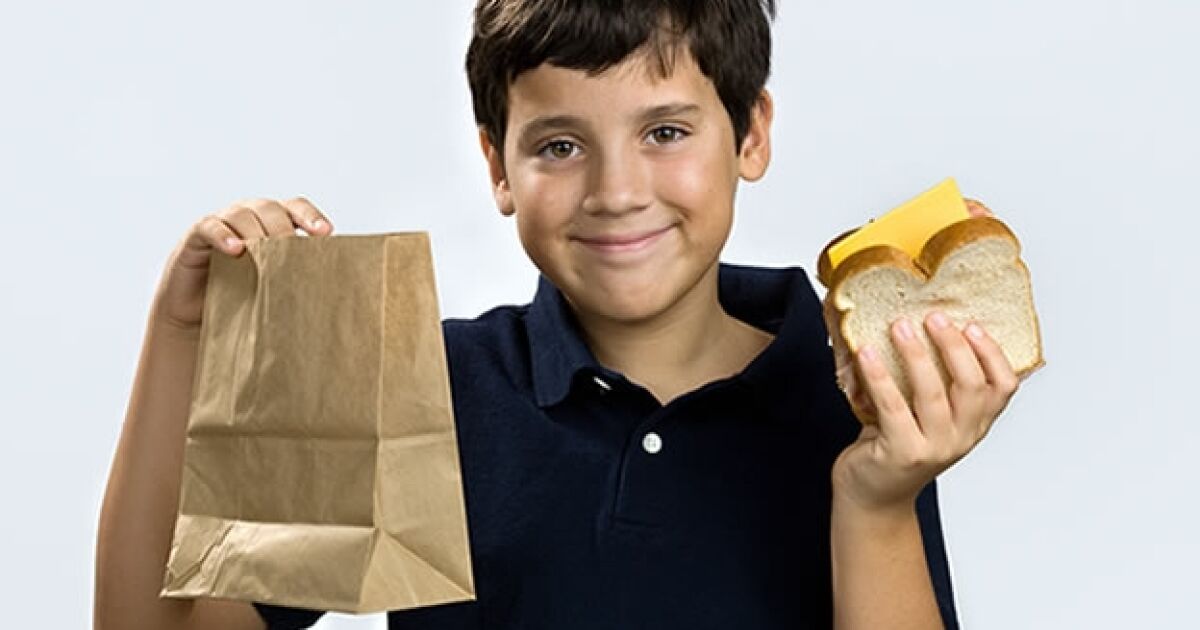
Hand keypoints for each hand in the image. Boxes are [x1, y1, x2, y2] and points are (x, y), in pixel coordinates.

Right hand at [154, 197, 332, 329]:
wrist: (198, 315)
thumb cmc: (242, 298)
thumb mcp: (273, 286)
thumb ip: (295, 277)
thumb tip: (332, 287)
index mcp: (272, 224)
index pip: (295, 208)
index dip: (310, 216)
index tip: (325, 234)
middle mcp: (248, 217)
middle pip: (270, 209)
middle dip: (284, 227)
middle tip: (294, 249)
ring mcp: (221, 223)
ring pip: (241, 214)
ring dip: (256, 230)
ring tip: (267, 251)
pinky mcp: (195, 238)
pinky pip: (209, 227)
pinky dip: (223, 235)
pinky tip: (235, 250)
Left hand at [827, 198, 1015, 512]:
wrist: (871, 496)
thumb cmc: (895, 446)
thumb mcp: (925, 416)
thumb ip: (934, 383)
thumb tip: (919, 324)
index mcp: (974, 425)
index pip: (1003, 388)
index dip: (992, 354)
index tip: (973, 324)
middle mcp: (960, 438)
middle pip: (971, 385)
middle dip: (953, 346)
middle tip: (933, 316)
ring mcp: (933, 448)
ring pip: (933, 393)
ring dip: (916, 354)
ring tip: (900, 325)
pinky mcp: (902, 453)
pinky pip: (892, 406)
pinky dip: (879, 376)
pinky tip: (867, 353)